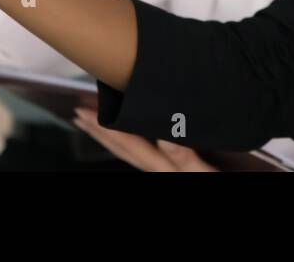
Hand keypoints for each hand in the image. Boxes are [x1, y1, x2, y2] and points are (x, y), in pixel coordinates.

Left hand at [72, 108, 216, 171]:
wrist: (216, 182)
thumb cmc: (212, 179)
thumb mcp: (201, 169)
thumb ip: (183, 155)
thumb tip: (164, 135)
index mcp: (158, 163)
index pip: (124, 142)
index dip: (102, 127)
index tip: (83, 111)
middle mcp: (153, 165)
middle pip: (118, 147)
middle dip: (97, 130)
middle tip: (77, 113)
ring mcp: (158, 166)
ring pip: (124, 150)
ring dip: (105, 136)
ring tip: (90, 122)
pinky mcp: (165, 165)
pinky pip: (137, 151)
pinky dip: (124, 140)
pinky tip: (126, 133)